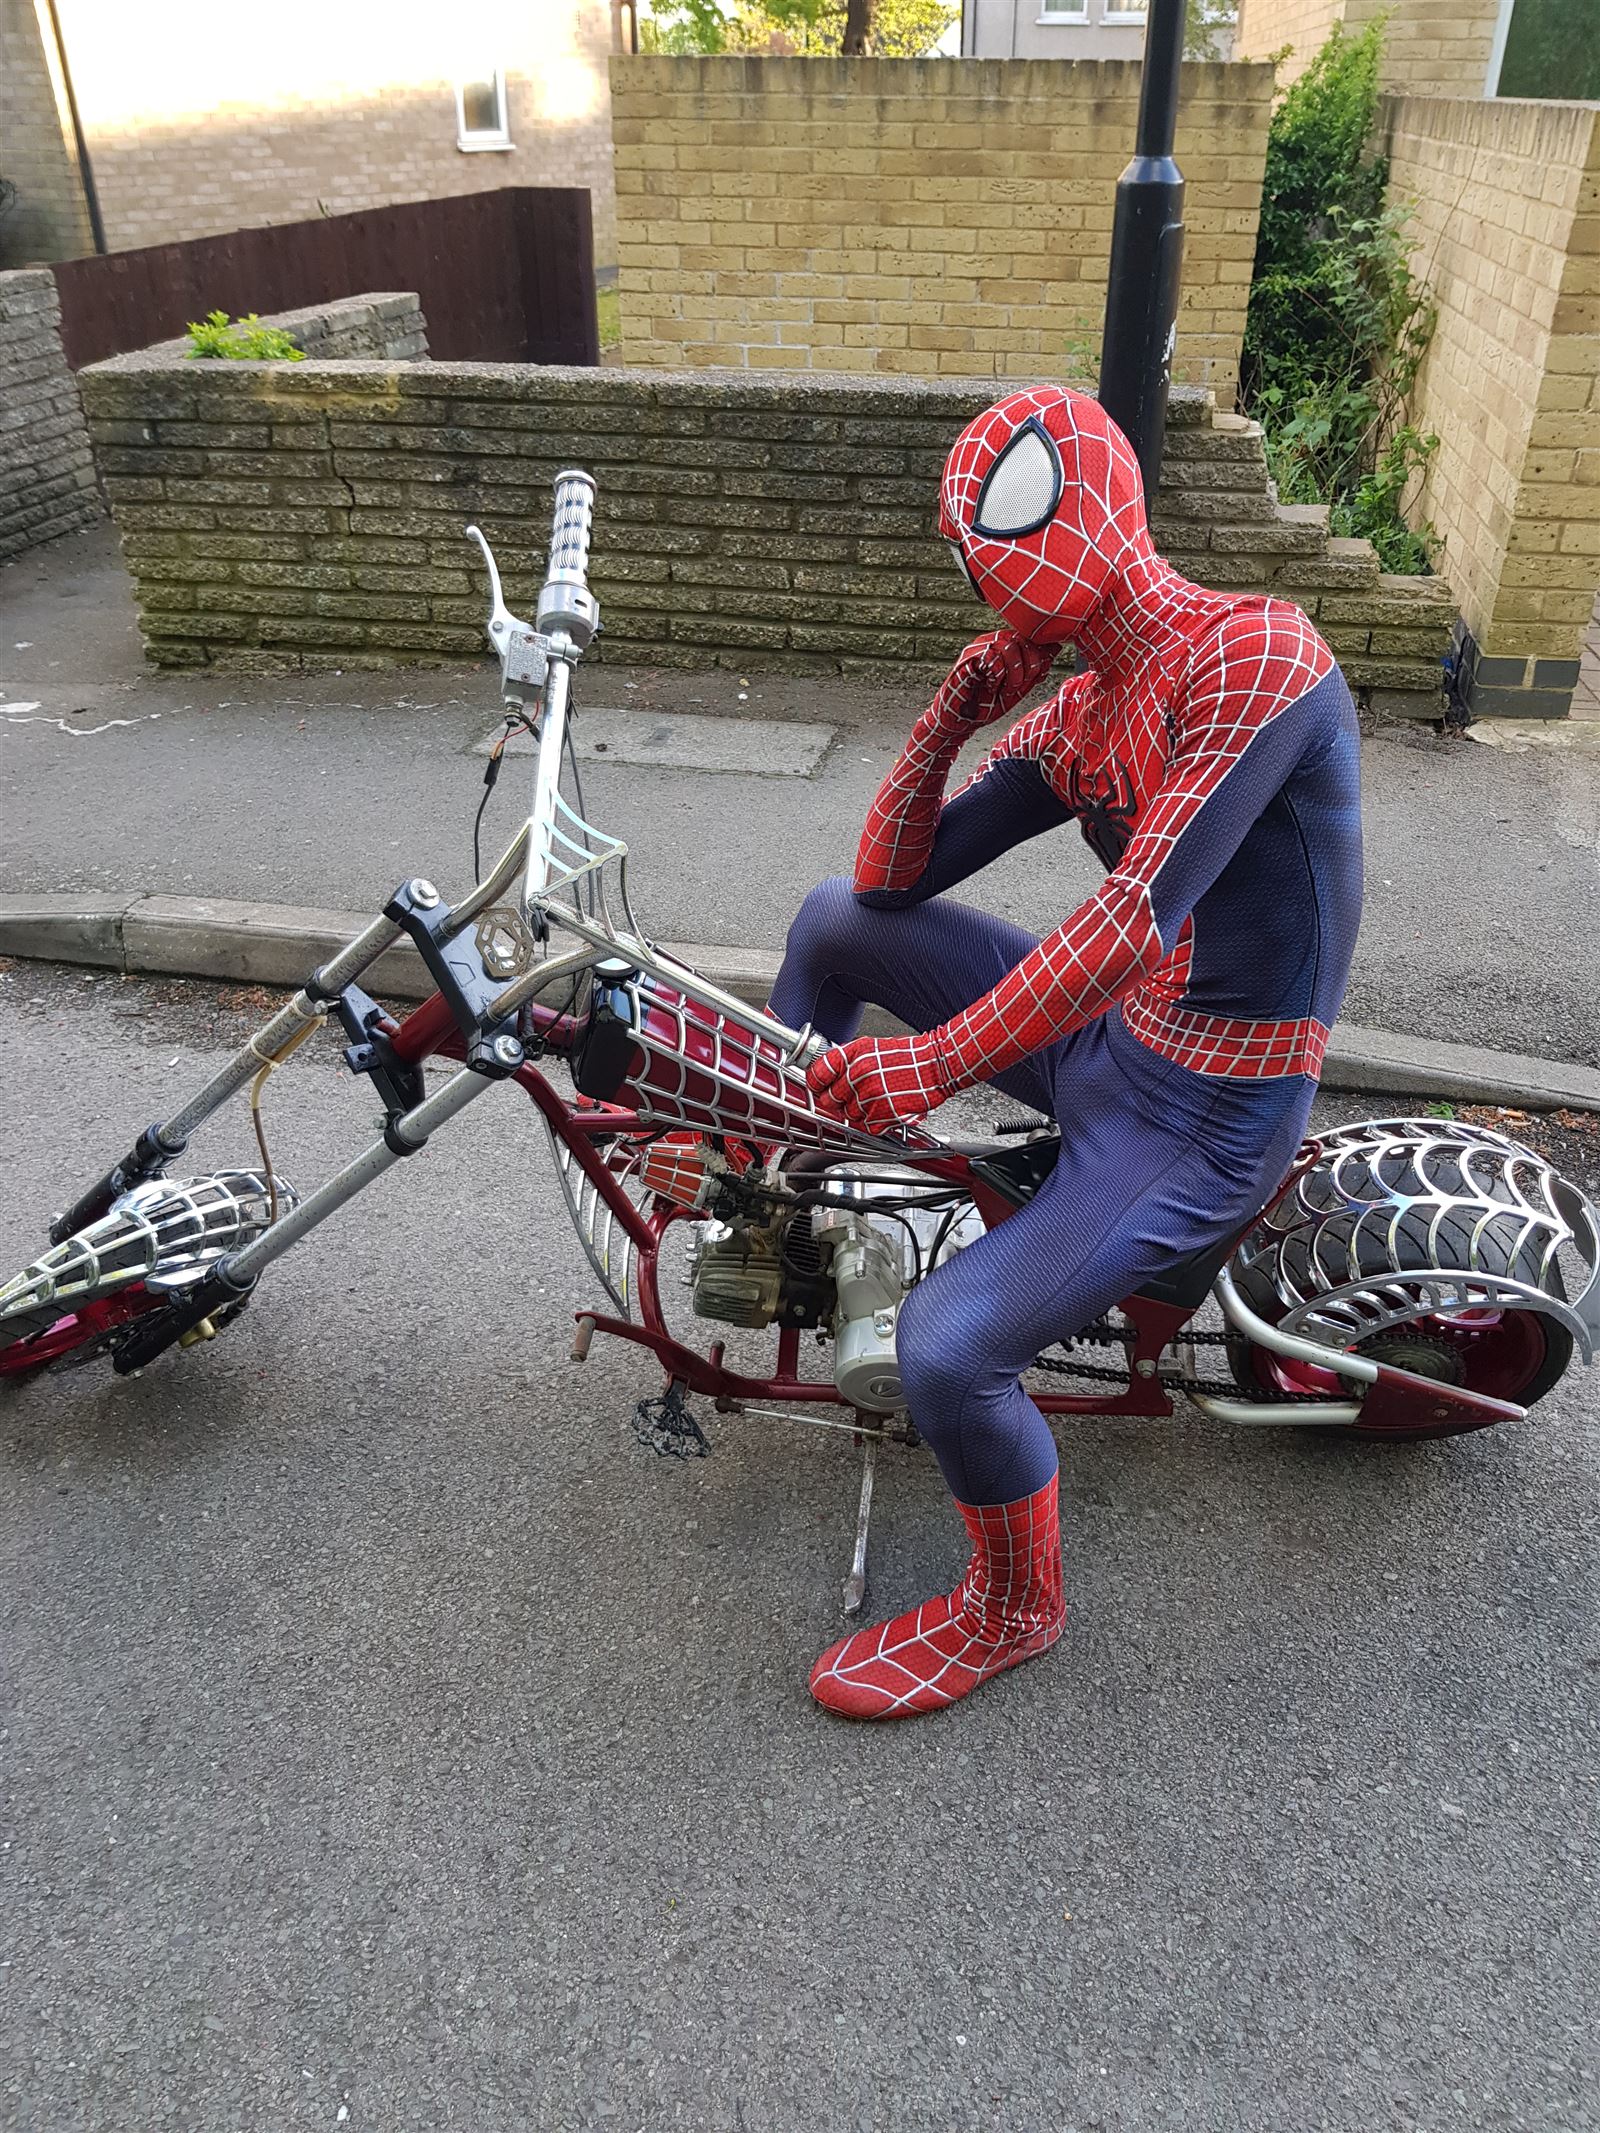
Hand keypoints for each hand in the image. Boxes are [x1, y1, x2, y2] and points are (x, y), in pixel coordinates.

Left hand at [806, 1032, 954, 1136]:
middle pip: (829, 1100)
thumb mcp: (872, 1047)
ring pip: (848, 1115)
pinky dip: (873, 1123)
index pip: (818, 1074)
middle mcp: (859, 1074)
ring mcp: (871, 1095)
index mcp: (854, 1055)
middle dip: (835, 1101)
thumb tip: (829, 1074)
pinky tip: (883, 1110)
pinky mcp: (884, 1113)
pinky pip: (866, 1127)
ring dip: (857, 1112)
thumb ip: (849, 1061)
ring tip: (873, 1101)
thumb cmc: (909, 1056)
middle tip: (847, 1098)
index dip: (815, 1083)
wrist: (937, 1064)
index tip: (817, 1087)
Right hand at [927, 628, 1054, 739]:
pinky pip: (991, 657)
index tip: (1035, 677)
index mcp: (1003, 646)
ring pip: (1009, 646)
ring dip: (1013, 674)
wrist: (960, 723)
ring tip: (1003, 689)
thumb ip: (1035, 670)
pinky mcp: (966, 660)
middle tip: (1017, 686)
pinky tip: (990, 685)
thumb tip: (1054, 650)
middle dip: (1029, 666)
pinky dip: (997, 675)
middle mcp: (990, 642)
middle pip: (1023, 638)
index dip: (1039, 658)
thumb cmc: (985, 705)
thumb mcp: (1018, 688)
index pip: (1030, 638)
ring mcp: (977, 649)